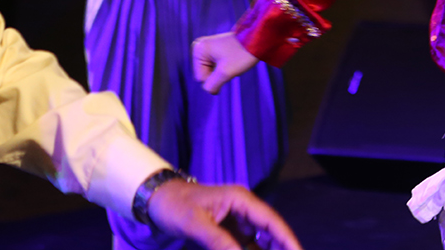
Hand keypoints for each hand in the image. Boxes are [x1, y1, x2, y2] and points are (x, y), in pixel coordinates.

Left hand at [146, 179, 302, 249]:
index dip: (287, 239)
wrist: (157, 199)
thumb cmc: (175, 205)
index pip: (271, 221)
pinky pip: (247, 246)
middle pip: (271, 232)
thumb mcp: (194, 223)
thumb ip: (218, 242)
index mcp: (241, 200)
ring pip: (261, 241)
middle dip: (281, 247)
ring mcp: (237, 221)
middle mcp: (244, 210)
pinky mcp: (229, 231)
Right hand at [194, 33, 260, 94]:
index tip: (227, 65)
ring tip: (231, 60)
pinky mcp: (213, 49)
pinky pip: (215, 66)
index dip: (216, 77)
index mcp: (198, 50)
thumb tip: (210, 91)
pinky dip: (224, 67)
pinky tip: (231, 59)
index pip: (200, 78)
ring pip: (210, 71)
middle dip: (218, 74)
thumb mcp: (225, 73)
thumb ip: (212, 85)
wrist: (256, 40)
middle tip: (230, 63)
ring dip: (222, 71)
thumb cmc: (242, 54)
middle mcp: (199, 47)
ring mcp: (206, 47)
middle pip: (204, 74)